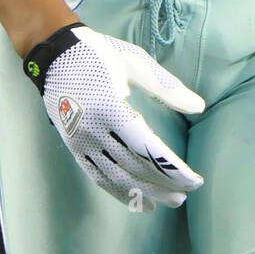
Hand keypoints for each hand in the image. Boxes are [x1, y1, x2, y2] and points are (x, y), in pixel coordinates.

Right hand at [23, 22, 204, 209]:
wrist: (54, 54)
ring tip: (169, 199)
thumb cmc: (99, 54)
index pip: (147, 148)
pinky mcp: (74, 147)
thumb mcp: (135, 62)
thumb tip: (199, 106)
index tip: (194, 180)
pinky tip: (137, 199)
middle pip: (134, 166)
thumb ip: (166, 86)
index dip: (172, 169)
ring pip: (117, 177)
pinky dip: (119, 192)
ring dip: (145, 192)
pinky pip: (98, 176)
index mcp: (110, 107)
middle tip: (187, 192)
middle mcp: (94, 129)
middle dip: (163, 183)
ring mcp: (81, 141)